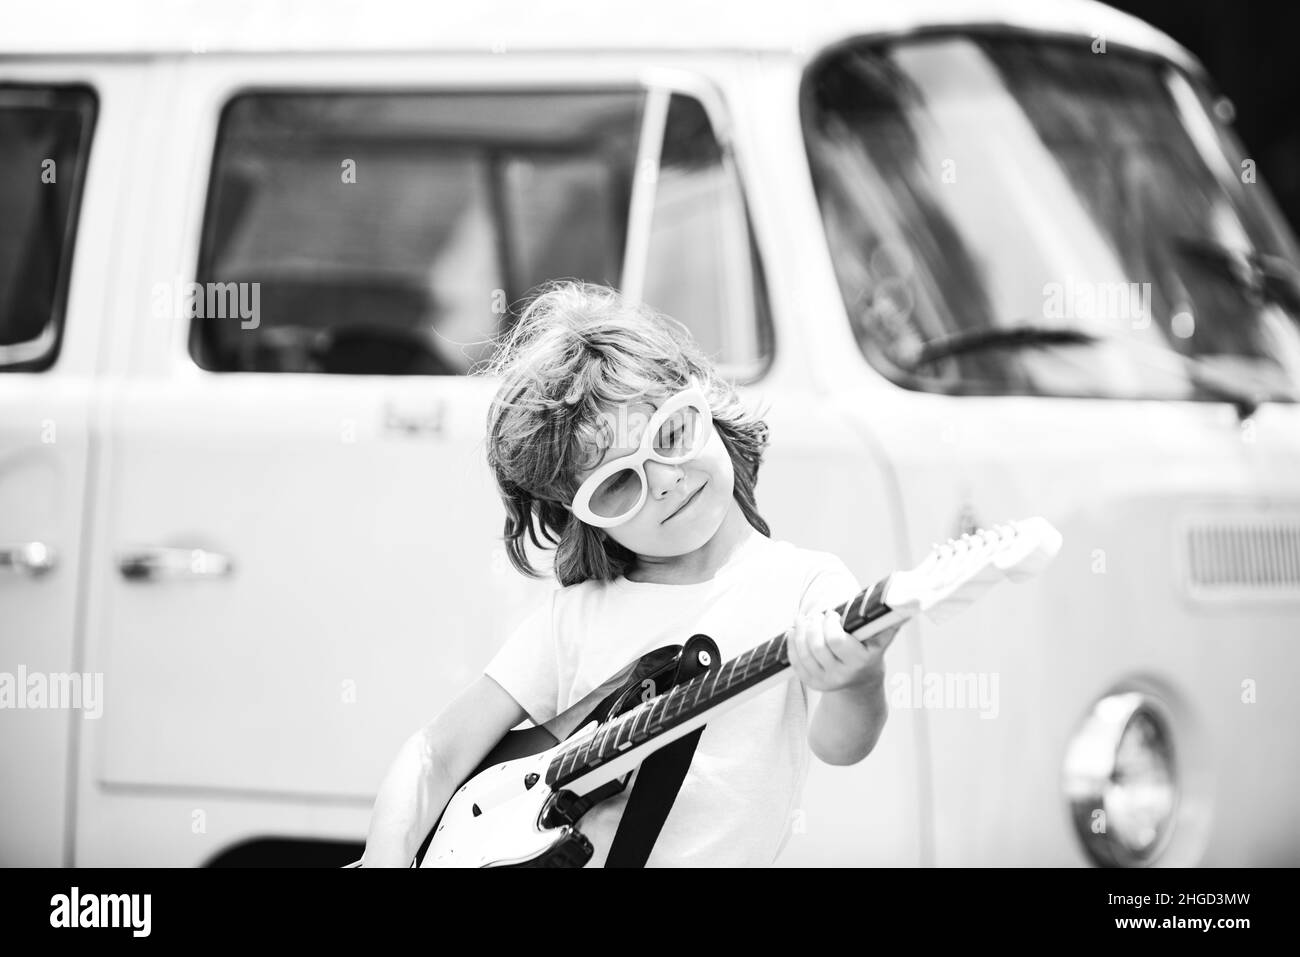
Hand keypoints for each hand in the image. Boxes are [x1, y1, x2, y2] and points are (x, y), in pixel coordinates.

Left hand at [785, 609, 903, 692]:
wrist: (862, 683)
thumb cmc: (870, 651)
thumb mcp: (881, 640)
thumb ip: (888, 622)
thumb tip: (909, 600)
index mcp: (861, 661)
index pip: (836, 640)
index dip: (829, 623)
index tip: (832, 614)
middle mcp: (842, 675)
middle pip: (817, 646)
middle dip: (813, 626)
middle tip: (816, 615)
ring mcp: (825, 681)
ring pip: (804, 653)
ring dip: (800, 631)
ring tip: (804, 619)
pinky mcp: (812, 684)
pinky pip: (795, 662)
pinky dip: (792, 643)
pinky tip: (795, 630)